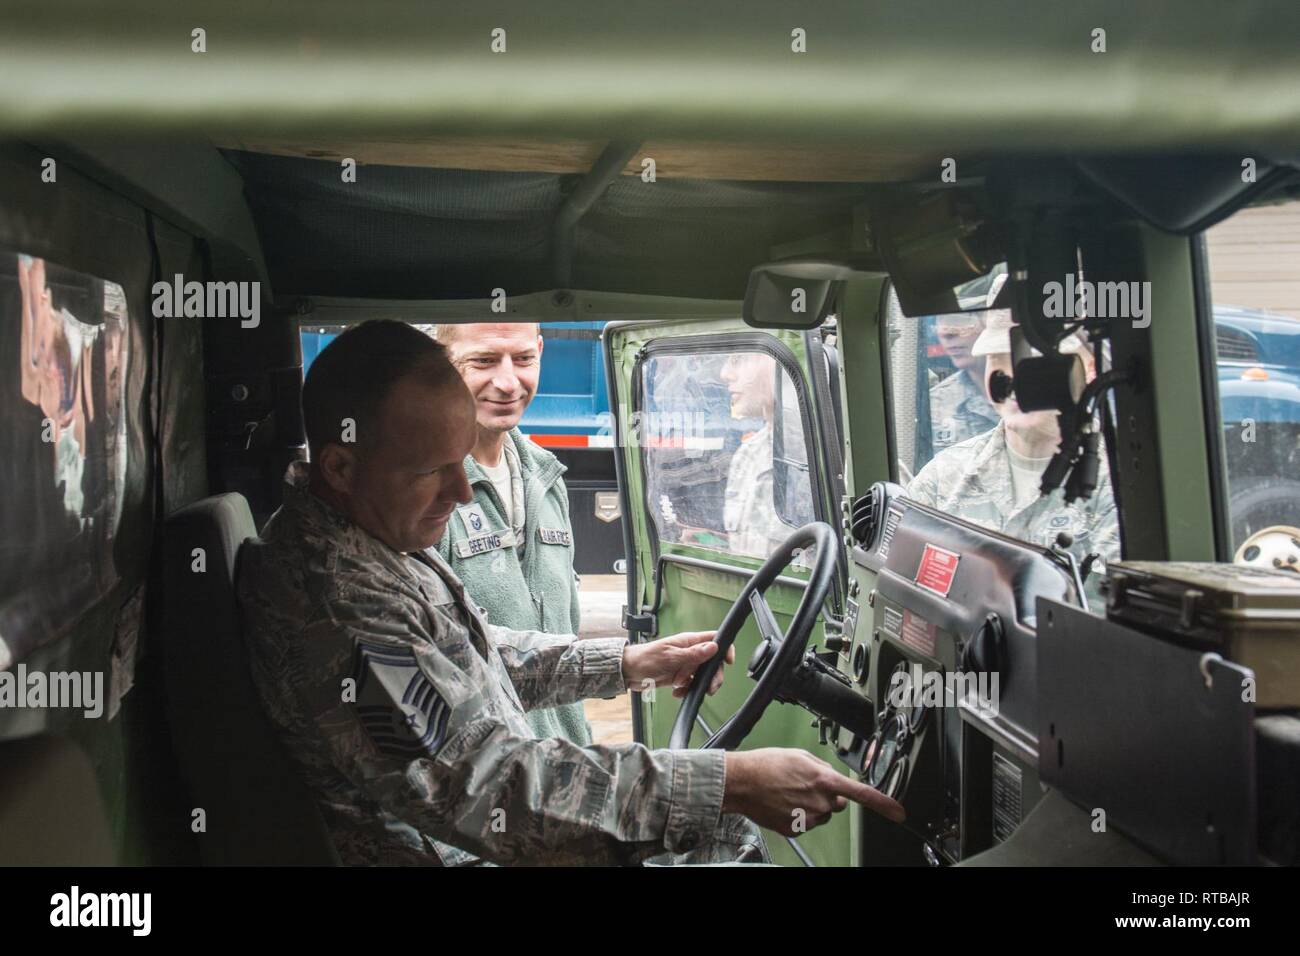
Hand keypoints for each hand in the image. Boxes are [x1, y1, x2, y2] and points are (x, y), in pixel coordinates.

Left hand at [621, 631, 734, 698]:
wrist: (628, 671)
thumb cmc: (645, 658)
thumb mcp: (671, 657)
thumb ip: (693, 654)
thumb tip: (714, 647)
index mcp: (689, 641)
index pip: (714, 639)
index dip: (724, 649)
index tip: (728, 662)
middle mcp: (689, 652)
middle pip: (712, 662)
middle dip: (713, 676)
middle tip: (709, 688)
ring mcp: (685, 664)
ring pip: (703, 675)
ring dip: (699, 685)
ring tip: (687, 690)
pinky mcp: (679, 676)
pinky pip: (691, 684)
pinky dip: (687, 690)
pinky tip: (678, 693)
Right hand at [722, 748, 904, 835]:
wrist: (741, 782)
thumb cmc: (765, 765)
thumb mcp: (799, 755)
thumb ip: (823, 766)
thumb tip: (831, 774)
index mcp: (824, 780)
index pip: (862, 794)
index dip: (883, 804)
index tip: (898, 812)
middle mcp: (820, 801)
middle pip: (837, 802)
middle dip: (826, 795)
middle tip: (804, 784)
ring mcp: (808, 818)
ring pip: (821, 813)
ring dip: (811, 804)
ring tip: (789, 791)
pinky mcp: (796, 829)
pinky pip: (806, 822)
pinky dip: (798, 814)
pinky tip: (783, 802)